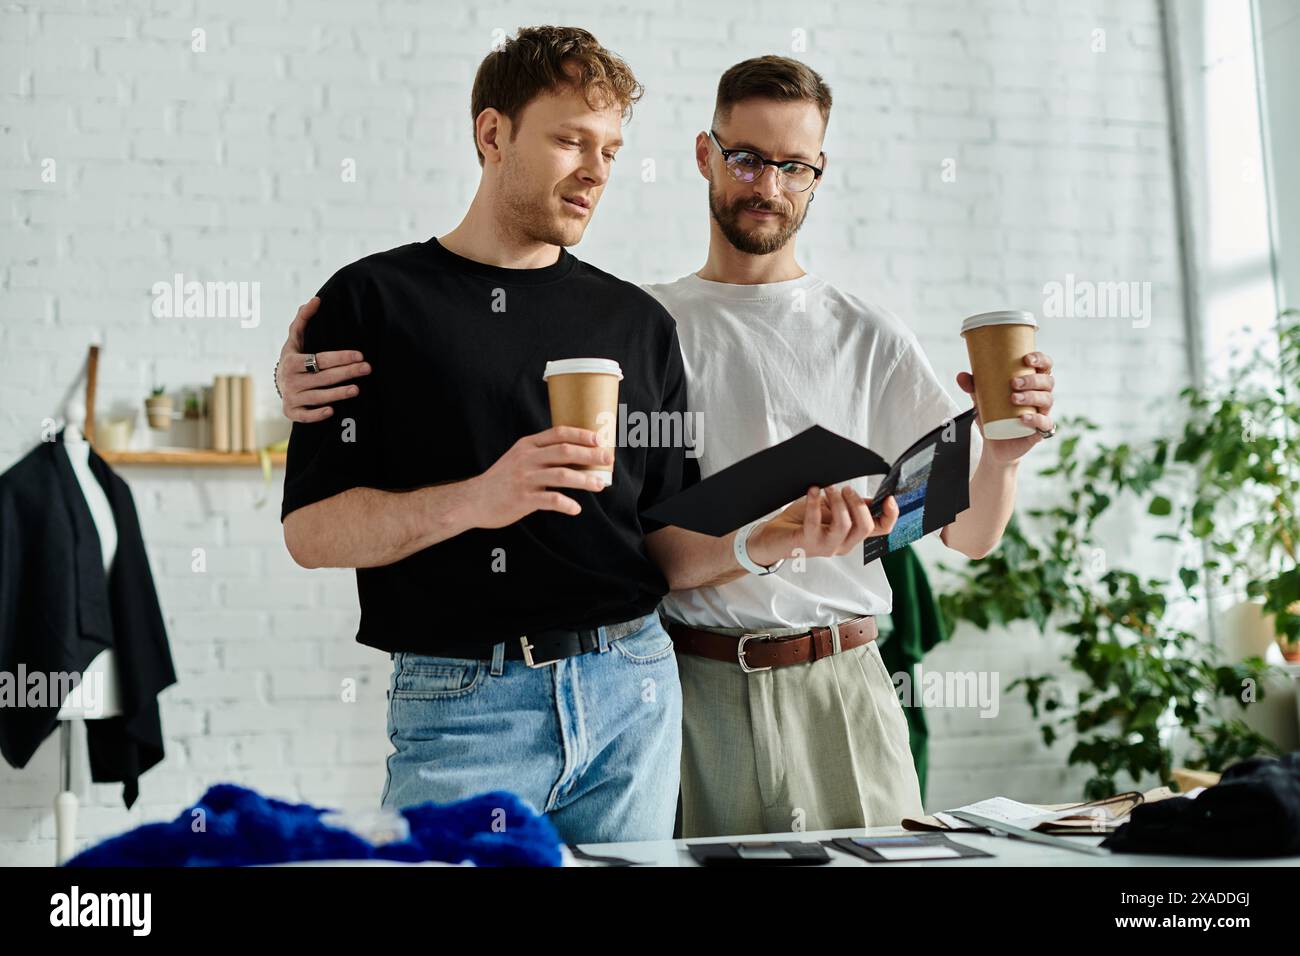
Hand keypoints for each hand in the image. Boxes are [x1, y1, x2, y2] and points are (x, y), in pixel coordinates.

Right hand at [277, 296, 372, 422]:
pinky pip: (306, 415)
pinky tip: (332, 410)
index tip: (359, 354)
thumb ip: (304, 319)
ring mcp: (292, 397)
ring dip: (338, 393)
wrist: (280, 384)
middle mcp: (290, 380)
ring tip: (357, 389)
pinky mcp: (293, 412)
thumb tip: (316, 299)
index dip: (340, 357)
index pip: (320, 359)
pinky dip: (317, 413)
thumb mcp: (296, 339)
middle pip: (323, 377)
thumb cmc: (295, 358)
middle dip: (346, 372)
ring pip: (318, 396)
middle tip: (367, 368)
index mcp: (292, 361)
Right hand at [465, 426, 615, 528]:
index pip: (559, 433)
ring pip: (562, 475)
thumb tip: (576, 454)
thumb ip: (541, 453)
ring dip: (585, 480)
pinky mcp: (523, 499)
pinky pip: (550, 500)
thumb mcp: (518, 457)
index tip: (600, 439)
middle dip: (590, 454)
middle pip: (565, 451)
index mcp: (527, 445)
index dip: (582, 434)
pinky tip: (576, 509)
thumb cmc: (502, 480)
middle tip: (608, 459)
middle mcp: (527, 458)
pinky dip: (566, 504)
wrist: (474, 500)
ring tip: (600, 485)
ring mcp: (525, 478)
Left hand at [746, 484, 899, 566]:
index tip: (890, 497)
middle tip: (846, 488)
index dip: (891, 515)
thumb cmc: (801, 522)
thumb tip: (867, 494)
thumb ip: (849, 506)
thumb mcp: (830, 510)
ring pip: (845, 525)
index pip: (882, 530)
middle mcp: (842, 544)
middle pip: (866, 527)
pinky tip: (813, 490)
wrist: (773, 537)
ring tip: (829, 488)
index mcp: (851, 535)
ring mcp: (825, 546)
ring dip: (839, 502)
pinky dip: (814, 502)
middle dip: (858, 502)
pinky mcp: (807, 542)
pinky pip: (815, 522)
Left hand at [956, 350, 1055, 463]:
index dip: (1041, 360)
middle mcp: (1042, 396)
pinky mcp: (1040, 430)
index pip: (1045, 366)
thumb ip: (973, 387)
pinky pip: (1046, 423)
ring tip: (1013, 398)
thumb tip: (961, 376)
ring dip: (1032, 396)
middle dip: (1032, 380)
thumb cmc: (994, 416)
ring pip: (1047, 400)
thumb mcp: (982, 400)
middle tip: (1013, 383)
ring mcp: (1043, 413)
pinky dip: (1036, 419)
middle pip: (1047, 382)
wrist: (995, 443)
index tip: (1026, 359)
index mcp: (1032, 383)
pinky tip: (1024, 418)